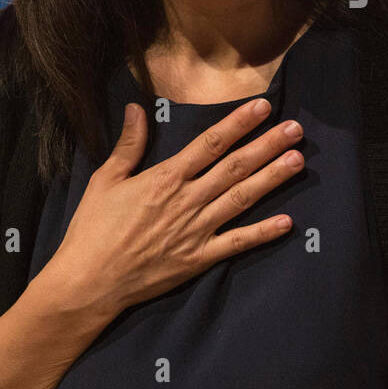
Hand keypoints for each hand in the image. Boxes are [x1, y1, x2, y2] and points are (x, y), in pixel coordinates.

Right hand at [40, 98, 303, 326]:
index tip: (262, 106)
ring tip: (298, 160)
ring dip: (272, 179)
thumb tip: (135, 108)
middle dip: (267, 145)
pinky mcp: (199, 258)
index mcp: (165, 178)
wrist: (89, 282)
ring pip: (242, 198)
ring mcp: (196, 230)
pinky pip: (237, 243)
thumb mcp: (105, 180)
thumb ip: (128, 145)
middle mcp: (187, 200)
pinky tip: (288, 222)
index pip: (210, 143)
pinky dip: (263, 233)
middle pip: (235, 167)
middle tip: (295, 129)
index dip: (238, 123)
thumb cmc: (92, 230)